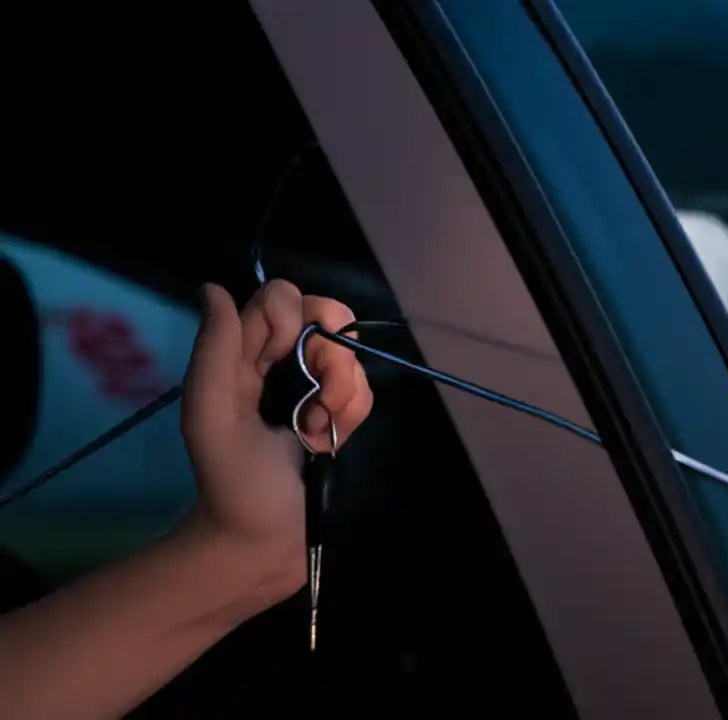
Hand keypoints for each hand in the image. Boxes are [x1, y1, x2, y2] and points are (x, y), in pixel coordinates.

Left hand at [178, 280, 372, 606]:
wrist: (263, 546)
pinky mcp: (338, 418)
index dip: (294, 319)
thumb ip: (216, 347)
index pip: (280, 300)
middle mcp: (278, 365)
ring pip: (350, 359)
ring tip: (314, 434)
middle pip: (325, 320)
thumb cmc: (232, 484)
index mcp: (240, 356)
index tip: (281, 355)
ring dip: (340, 396)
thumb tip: (214, 287)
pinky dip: (351, 416)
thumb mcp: (210, 413)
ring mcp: (312, 391)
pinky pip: (363, 393)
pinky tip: (327, 444)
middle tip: (314, 398)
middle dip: (330, 357)